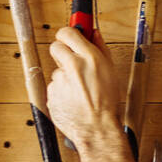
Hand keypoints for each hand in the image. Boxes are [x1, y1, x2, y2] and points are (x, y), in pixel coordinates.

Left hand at [46, 27, 123, 153]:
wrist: (96, 129)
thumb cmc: (107, 103)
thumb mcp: (111, 71)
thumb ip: (100, 47)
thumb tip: (94, 32)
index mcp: (89, 58)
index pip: (67, 32)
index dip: (67, 34)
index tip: (69, 37)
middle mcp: (72, 67)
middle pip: (55, 47)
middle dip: (62, 52)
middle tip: (71, 62)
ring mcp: (59, 81)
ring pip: (56, 71)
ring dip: (64, 77)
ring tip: (79, 90)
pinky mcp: (50, 94)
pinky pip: (53, 87)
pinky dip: (61, 91)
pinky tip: (72, 99)